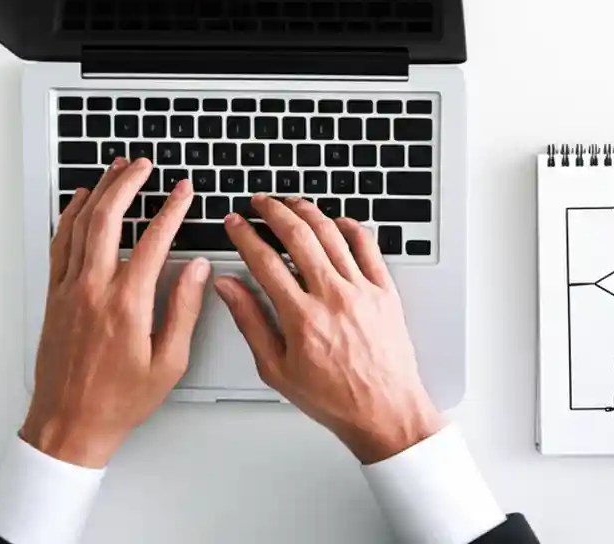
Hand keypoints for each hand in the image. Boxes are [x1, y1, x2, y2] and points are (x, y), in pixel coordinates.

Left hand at [21, 157, 209, 467]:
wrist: (69, 423)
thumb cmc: (120, 400)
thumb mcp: (168, 362)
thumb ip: (183, 310)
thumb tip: (195, 270)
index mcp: (126, 305)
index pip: (152, 241)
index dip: (171, 210)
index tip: (183, 191)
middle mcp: (93, 291)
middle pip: (107, 219)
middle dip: (127, 184)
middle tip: (143, 165)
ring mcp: (68, 291)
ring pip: (79, 225)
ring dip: (99, 191)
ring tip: (115, 169)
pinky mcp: (54, 297)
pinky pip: (59, 245)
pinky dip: (69, 216)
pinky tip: (78, 202)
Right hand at [214, 195, 443, 463]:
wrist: (385, 411)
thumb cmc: (333, 398)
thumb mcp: (277, 369)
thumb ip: (251, 322)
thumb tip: (228, 287)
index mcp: (302, 317)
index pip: (265, 261)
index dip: (245, 235)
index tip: (235, 224)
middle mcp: (333, 297)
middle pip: (299, 236)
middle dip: (274, 211)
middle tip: (259, 202)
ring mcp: (363, 290)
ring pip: (332, 234)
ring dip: (308, 212)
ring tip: (291, 203)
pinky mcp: (385, 291)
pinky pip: (368, 247)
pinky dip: (351, 227)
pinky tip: (337, 221)